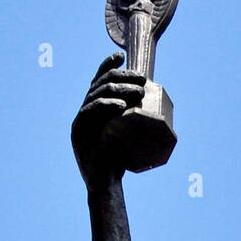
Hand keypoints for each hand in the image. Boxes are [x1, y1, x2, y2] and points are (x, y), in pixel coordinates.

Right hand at [71, 52, 145, 187]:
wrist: (106, 183)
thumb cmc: (121, 161)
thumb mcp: (131, 136)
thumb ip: (137, 122)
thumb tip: (163, 111)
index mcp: (96, 109)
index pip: (100, 81)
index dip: (108, 66)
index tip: (121, 57)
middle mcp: (85, 111)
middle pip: (100, 84)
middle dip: (121, 77)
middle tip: (142, 80)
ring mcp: (80, 119)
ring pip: (97, 93)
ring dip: (119, 90)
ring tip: (138, 93)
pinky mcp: (77, 130)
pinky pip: (90, 111)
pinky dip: (106, 106)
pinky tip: (120, 106)